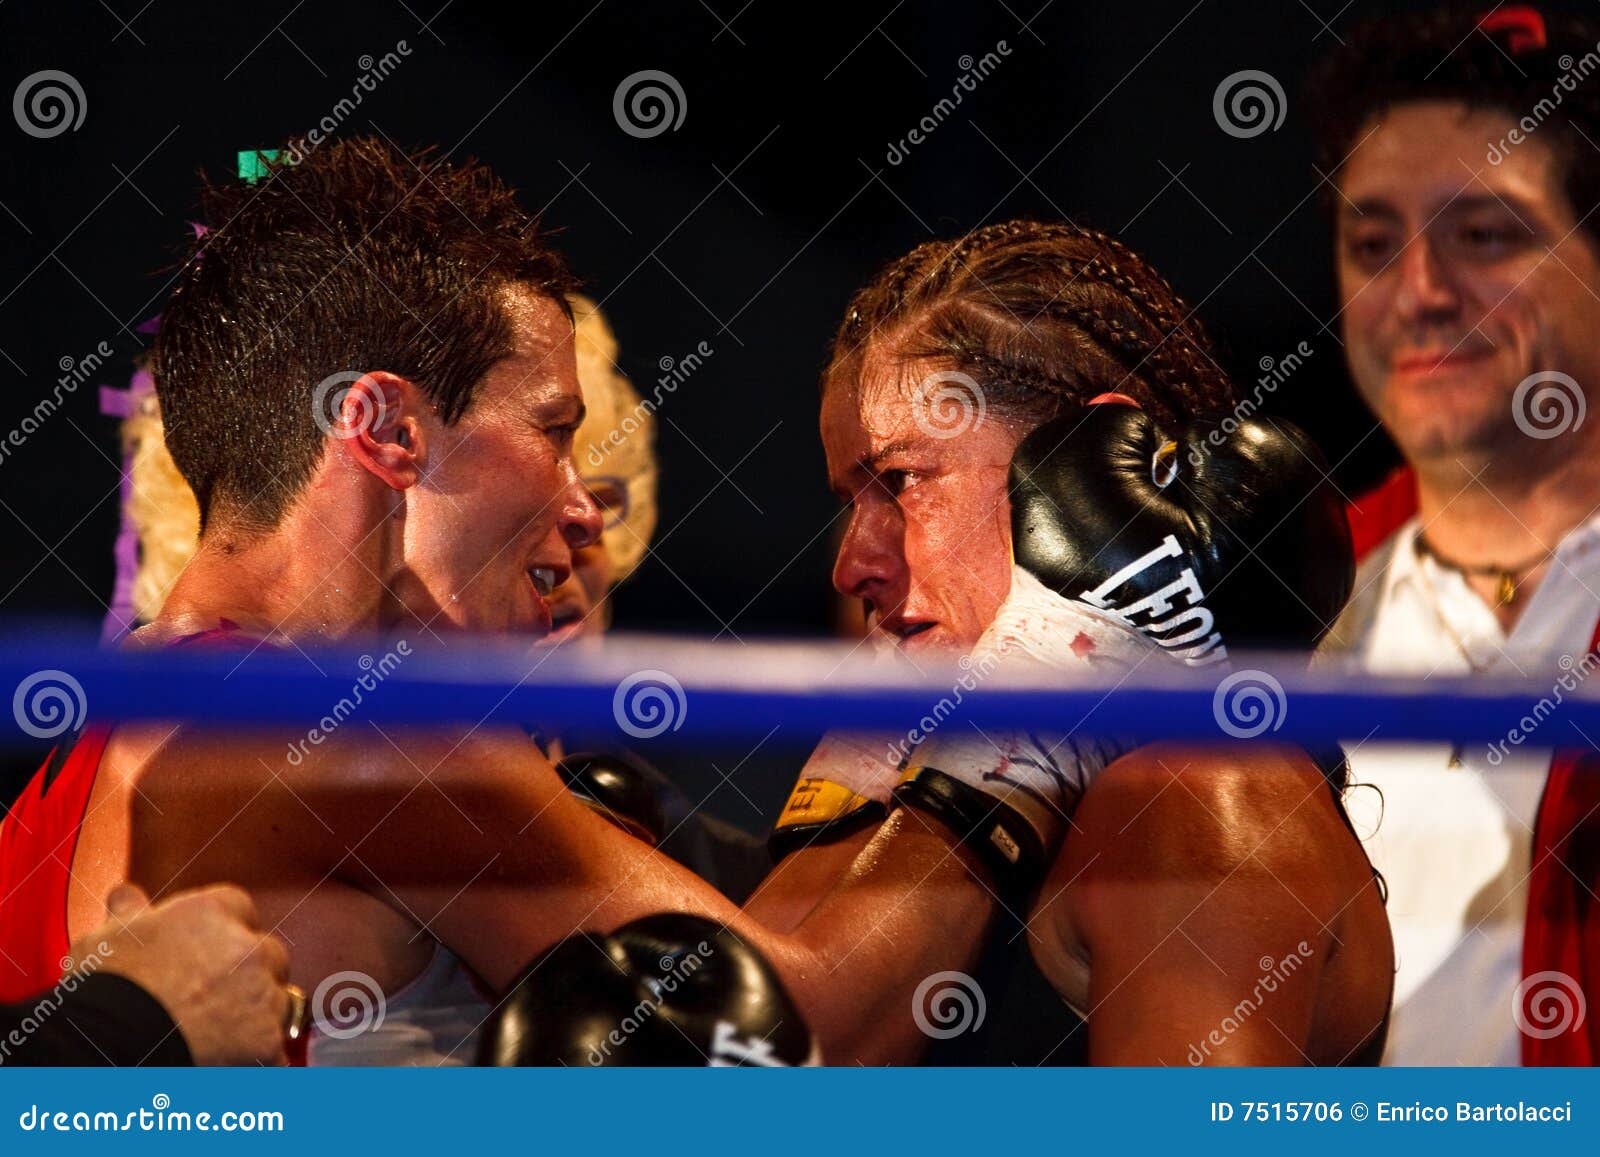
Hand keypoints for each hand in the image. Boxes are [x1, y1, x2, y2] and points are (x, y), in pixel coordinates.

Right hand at [68, 883, 291, 1065]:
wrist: (104, 1046)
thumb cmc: (102, 990)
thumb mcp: (108, 937)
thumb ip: (129, 912)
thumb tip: (126, 895)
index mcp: (212, 913)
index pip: (239, 911)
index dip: (222, 935)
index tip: (206, 956)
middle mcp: (247, 948)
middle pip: (268, 956)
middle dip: (249, 976)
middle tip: (212, 1001)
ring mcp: (261, 995)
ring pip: (278, 1002)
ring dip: (257, 1017)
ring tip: (215, 1037)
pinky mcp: (265, 1041)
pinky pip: (275, 1050)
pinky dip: (257, 1060)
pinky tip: (228, 1066)